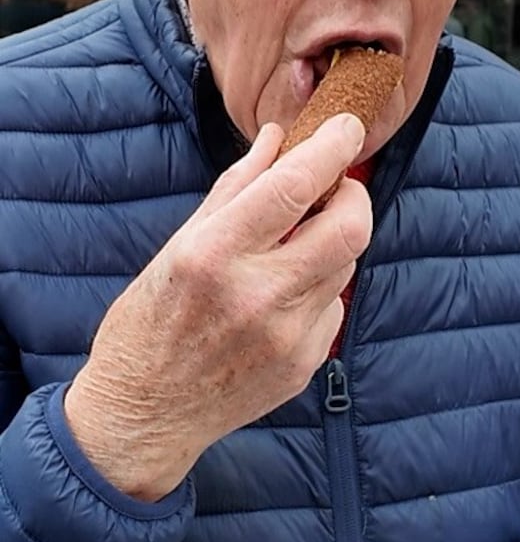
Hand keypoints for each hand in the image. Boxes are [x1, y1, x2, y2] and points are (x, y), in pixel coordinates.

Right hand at [63, 115, 371, 500]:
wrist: (144, 414)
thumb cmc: (151, 321)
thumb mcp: (177, 246)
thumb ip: (236, 188)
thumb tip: (280, 136)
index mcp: (213, 255)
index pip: (295, 187)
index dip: (332, 149)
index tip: (347, 127)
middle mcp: (256, 295)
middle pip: (349, 228)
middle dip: (353, 196)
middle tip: (337, 188)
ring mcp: (286, 335)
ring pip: (346, 265)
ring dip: (331, 244)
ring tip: (293, 249)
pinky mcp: (305, 363)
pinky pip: (334, 307)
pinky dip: (319, 290)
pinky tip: (281, 301)